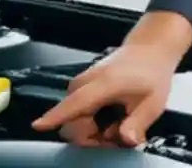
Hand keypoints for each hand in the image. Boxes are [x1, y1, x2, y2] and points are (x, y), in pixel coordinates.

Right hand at [31, 11, 191, 146]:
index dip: (56, 117)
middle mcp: (86, 82)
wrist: (149, 50)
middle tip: (116, 139)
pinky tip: (110, 120)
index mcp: (104, 84)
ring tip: (117, 127)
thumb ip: (138, 123)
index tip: (38, 125)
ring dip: (92, 131)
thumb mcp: (153, 103)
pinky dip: (91, 122)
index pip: (75, 104)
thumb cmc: (151, 73)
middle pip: (72, 121)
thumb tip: (125, 140)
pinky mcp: (80, 87)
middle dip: (90, 138)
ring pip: (73, 118)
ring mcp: (81, 83)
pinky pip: (76, 112)